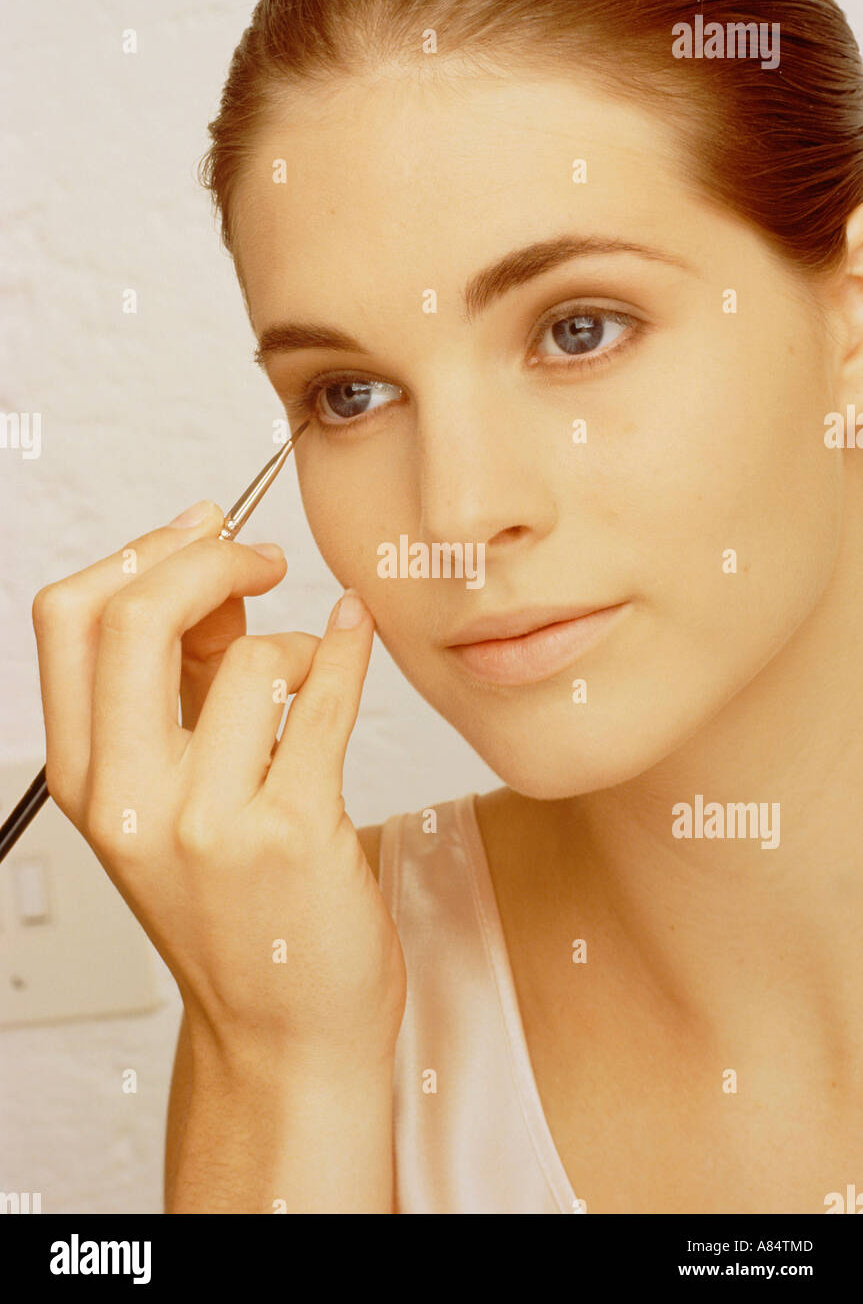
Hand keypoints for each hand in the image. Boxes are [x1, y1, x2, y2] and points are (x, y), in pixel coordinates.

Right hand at [31, 503, 406, 1065]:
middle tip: (261, 555)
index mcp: (89, 780)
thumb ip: (183, 682)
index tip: (198, 534)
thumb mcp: (179, 792)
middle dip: (210, 555)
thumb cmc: (240, 908)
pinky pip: (325, 696)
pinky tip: (356, 635)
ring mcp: (208, 822)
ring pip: (251, 655)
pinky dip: (348, 647)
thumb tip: (216, 576)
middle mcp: (132, 801)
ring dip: (297, 639)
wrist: (286, 1030)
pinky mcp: (291, 834)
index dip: (140, 554)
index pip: (69, 620)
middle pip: (136, 614)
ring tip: (311, 669)